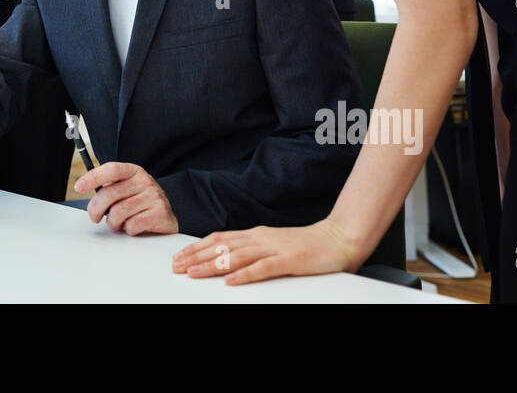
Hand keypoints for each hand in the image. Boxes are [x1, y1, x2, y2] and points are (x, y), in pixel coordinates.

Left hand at [74, 162, 178, 234]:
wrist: (168, 214)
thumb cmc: (141, 202)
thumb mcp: (127, 188)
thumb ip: (110, 187)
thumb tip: (85, 187)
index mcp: (134, 171)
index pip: (111, 169)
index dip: (93, 177)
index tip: (79, 186)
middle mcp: (144, 181)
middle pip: (110, 193)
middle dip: (95, 209)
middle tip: (94, 217)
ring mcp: (153, 196)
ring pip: (118, 212)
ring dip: (113, 222)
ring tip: (118, 223)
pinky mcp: (159, 213)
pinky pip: (132, 225)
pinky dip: (128, 229)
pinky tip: (132, 227)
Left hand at [170, 216, 361, 284]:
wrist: (339, 238)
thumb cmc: (307, 245)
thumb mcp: (274, 245)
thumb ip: (254, 250)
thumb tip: (228, 260)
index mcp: (256, 234)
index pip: (220, 239)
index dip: (197, 247)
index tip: (179, 257)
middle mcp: (261, 238)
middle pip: (222, 246)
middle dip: (197, 256)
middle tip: (176, 267)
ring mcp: (275, 248)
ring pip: (237, 256)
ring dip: (213, 265)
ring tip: (194, 273)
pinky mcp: (290, 260)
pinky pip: (264, 268)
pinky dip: (246, 275)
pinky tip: (231, 281)